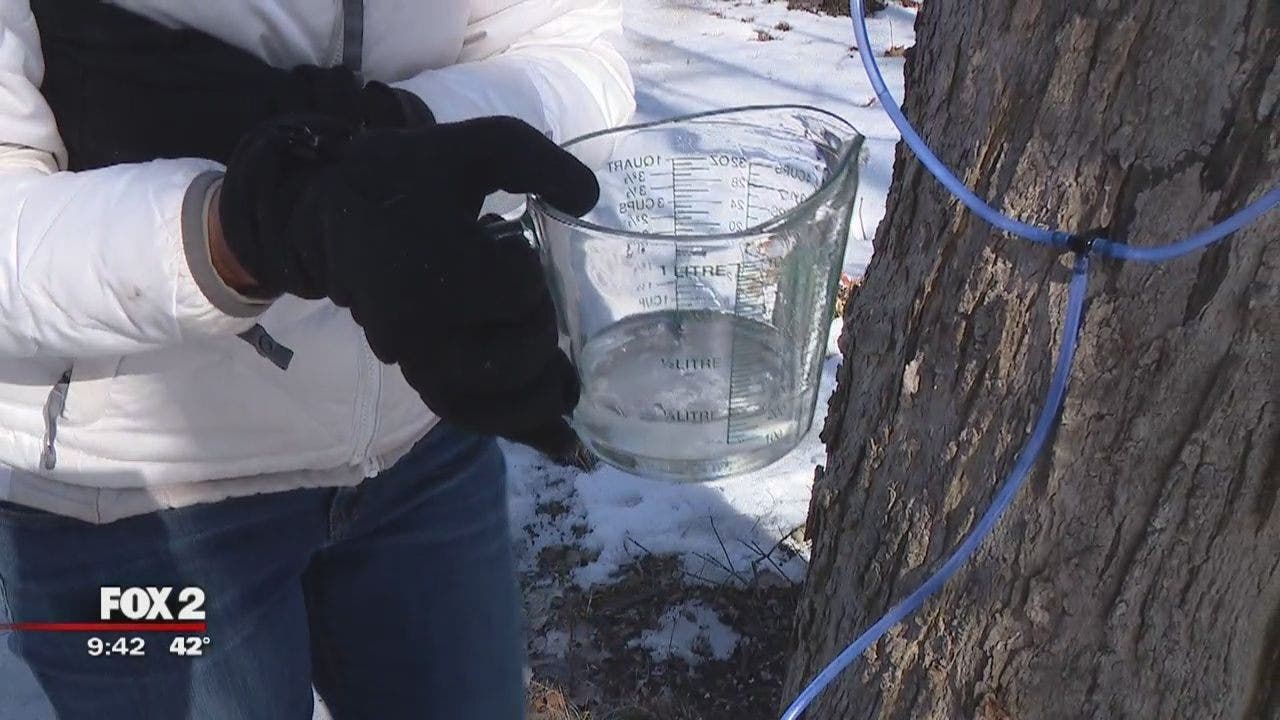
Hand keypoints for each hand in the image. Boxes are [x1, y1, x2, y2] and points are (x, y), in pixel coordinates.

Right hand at [218, 114, 597, 450]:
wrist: (335, 209)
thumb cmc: (414, 174)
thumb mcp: (479, 146)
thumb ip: (539, 161)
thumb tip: (588, 200)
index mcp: (438, 266)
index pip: (517, 291)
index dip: (528, 273)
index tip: (508, 244)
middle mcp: (420, 324)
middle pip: (511, 356)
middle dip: (539, 331)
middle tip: (533, 301)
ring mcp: (412, 357)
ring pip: (488, 403)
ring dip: (536, 400)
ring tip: (567, 386)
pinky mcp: (412, 373)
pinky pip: (465, 414)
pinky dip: (510, 424)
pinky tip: (552, 428)